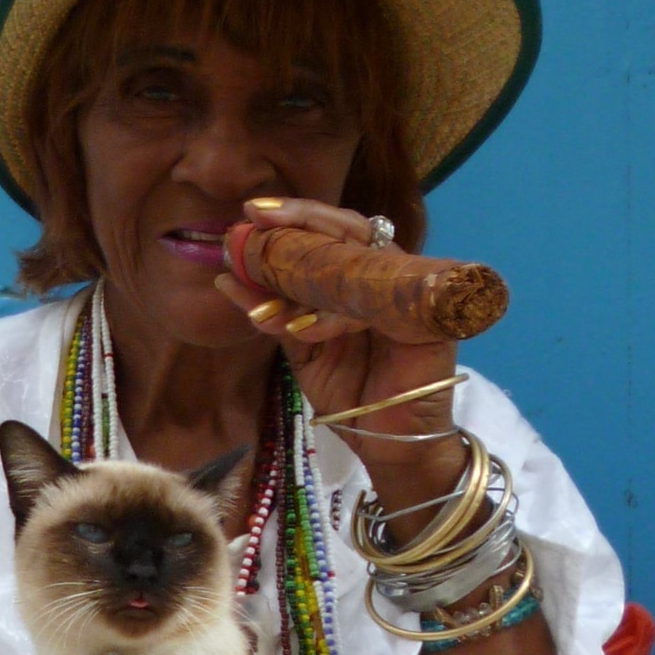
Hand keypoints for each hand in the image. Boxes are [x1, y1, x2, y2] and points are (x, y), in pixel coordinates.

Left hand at [214, 194, 460, 512]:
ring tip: (262, 289)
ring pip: (360, 261)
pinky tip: (302, 329)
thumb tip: (227, 276)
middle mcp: (386, 276)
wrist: (386, 442)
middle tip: (256, 217)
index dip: (294, 216)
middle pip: (349, 229)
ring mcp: (409, 295)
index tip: (251, 213)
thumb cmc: (351, 391)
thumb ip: (272, 309)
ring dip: (305, 272)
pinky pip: (375, 308)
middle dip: (300, 218)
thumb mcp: (300, 344)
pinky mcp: (427, 322)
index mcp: (359, 276)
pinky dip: (333, 318)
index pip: (330, 232)